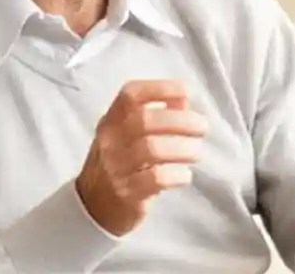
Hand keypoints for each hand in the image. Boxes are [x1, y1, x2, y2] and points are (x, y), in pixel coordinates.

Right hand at [75, 80, 207, 235]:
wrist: (92, 206)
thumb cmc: (119, 164)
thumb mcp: (126, 136)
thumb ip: (154, 116)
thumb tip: (184, 101)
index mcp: (111, 121)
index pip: (131, 95)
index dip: (160, 88)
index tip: (185, 91)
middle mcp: (110, 140)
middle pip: (145, 120)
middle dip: (181, 121)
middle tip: (202, 127)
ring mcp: (116, 167)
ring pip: (153, 149)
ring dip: (183, 148)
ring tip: (196, 152)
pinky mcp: (127, 193)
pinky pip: (157, 178)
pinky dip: (178, 175)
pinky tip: (184, 175)